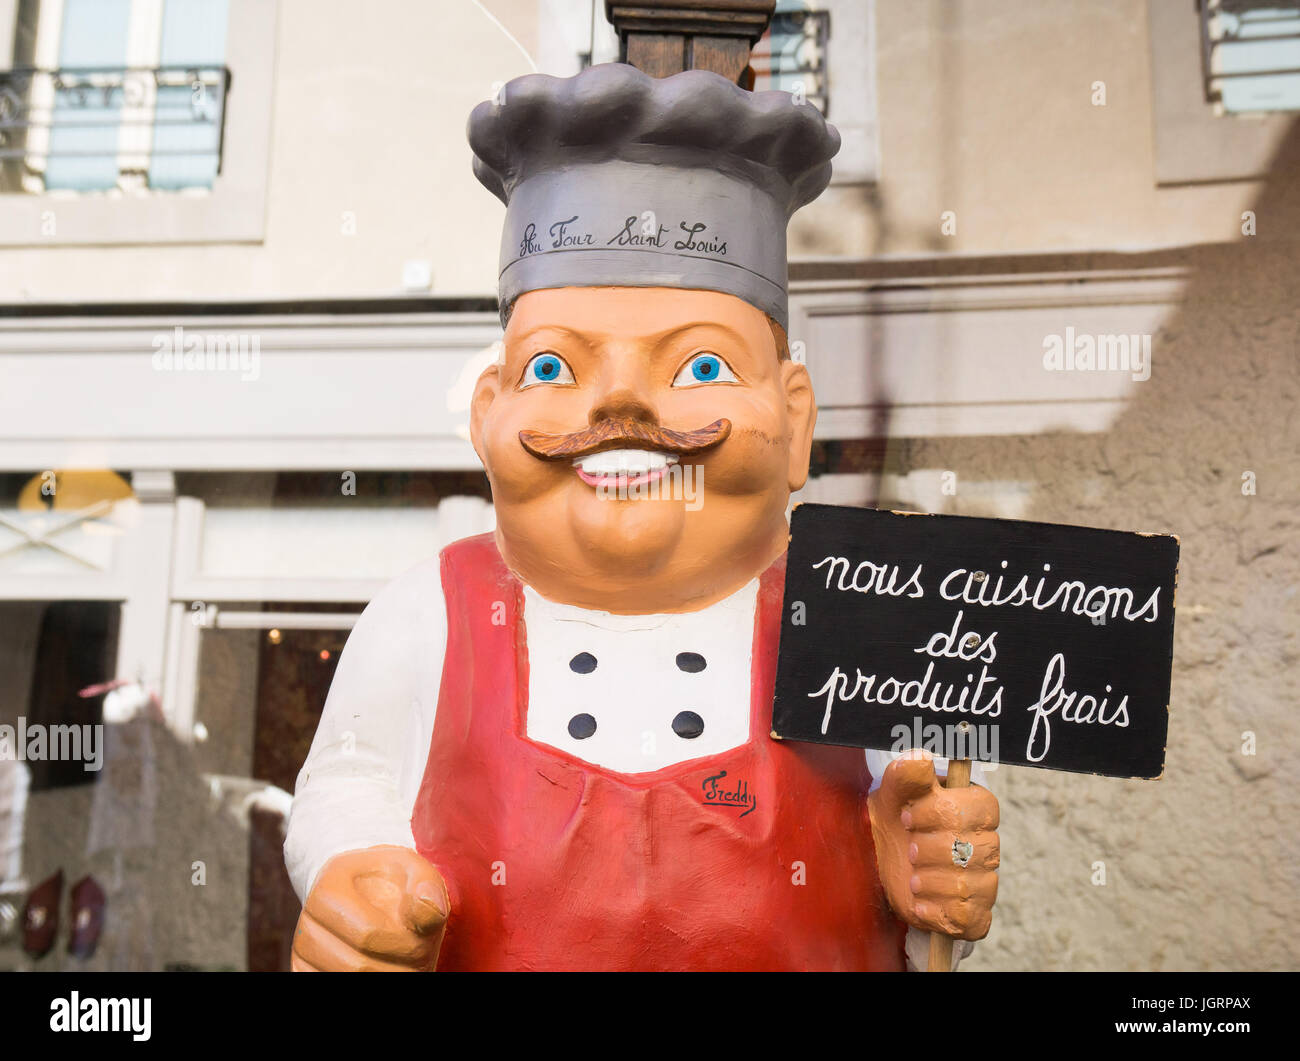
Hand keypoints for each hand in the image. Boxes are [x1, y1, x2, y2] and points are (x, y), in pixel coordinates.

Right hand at [291, 845, 448, 970]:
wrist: (365, 888)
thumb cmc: (394, 881)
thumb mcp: (415, 872)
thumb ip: (426, 888)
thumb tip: (431, 910)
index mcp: (330, 887)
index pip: (369, 933)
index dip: (406, 945)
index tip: (426, 942)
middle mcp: (308, 920)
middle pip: (357, 967)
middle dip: (400, 970)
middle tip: (421, 962)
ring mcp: (302, 949)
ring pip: (345, 981)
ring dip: (386, 978)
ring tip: (405, 966)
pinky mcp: (302, 969)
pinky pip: (330, 986)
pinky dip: (366, 983)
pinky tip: (386, 969)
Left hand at [867, 754, 998, 940]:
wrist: (882, 864)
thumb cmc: (894, 819)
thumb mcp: (892, 792)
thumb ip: (907, 773)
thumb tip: (921, 759)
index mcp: (975, 809)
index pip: (982, 808)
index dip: (942, 813)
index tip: (907, 817)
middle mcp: (986, 845)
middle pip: (973, 848)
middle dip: (932, 849)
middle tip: (910, 849)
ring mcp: (983, 882)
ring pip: (967, 884)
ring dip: (930, 881)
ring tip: (912, 877)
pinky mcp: (973, 915)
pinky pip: (966, 917)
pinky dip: (936, 911)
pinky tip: (919, 902)